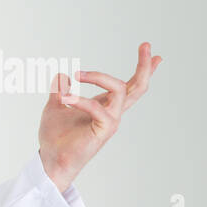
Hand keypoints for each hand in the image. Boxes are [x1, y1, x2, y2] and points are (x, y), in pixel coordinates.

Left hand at [37, 41, 162, 193]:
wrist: (51, 160)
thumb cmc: (55, 138)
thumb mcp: (55, 107)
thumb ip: (60, 91)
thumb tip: (62, 75)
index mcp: (104, 106)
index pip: (128, 86)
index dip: (142, 70)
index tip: (155, 53)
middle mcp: (112, 112)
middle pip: (138, 87)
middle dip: (145, 66)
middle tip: (146, 46)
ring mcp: (111, 121)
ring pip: (122, 91)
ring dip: (100, 77)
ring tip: (78, 74)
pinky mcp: (104, 131)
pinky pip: (99, 109)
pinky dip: (82, 100)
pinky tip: (66, 98)